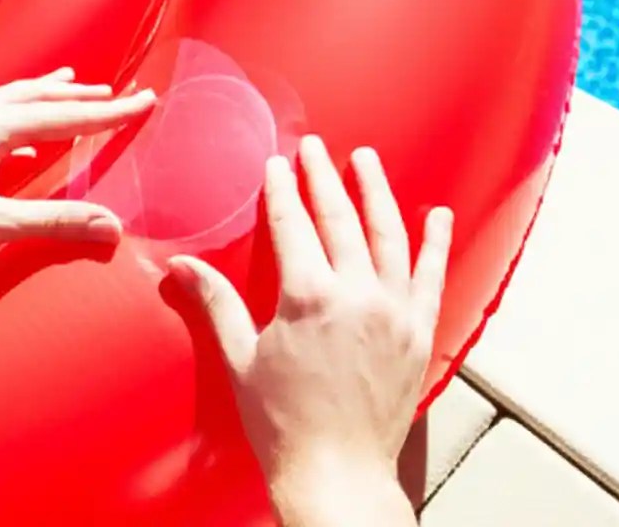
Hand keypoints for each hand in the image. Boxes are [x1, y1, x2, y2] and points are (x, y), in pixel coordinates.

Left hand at [0, 68, 154, 265]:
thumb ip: (52, 222)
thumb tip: (109, 225)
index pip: (64, 115)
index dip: (109, 112)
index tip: (144, 99)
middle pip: (38, 97)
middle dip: (81, 96)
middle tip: (118, 91)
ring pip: (10, 100)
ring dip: (46, 96)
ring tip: (74, 87)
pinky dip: (17, 117)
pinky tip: (22, 140)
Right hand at [168, 138, 452, 524]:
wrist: (337, 473)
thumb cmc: (282, 422)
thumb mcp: (240, 359)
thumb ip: (217, 303)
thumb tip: (180, 265)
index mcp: (308, 297)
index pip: (293, 226)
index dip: (282, 190)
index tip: (277, 164)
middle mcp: (357, 295)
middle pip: (340, 219)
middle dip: (324, 177)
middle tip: (316, 147)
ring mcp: (394, 312)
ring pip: (388, 236)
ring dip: (376, 193)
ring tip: (366, 161)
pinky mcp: (419, 333)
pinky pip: (432, 276)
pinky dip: (436, 242)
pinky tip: (438, 215)